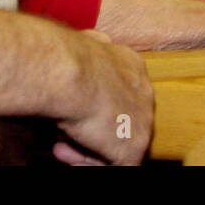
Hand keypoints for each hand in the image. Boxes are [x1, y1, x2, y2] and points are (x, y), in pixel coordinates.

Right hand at [52, 29, 153, 165]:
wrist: (69, 72)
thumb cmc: (67, 56)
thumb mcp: (85, 41)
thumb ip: (94, 46)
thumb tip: (95, 39)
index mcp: (133, 68)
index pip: (118, 94)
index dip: (93, 107)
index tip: (71, 108)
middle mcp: (144, 94)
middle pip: (119, 122)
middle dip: (90, 132)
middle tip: (61, 139)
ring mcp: (142, 123)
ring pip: (117, 145)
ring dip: (86, 151)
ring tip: (60, 149)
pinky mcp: (134, 148)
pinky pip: (118, 165)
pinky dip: (91, 165)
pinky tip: (69, 156)